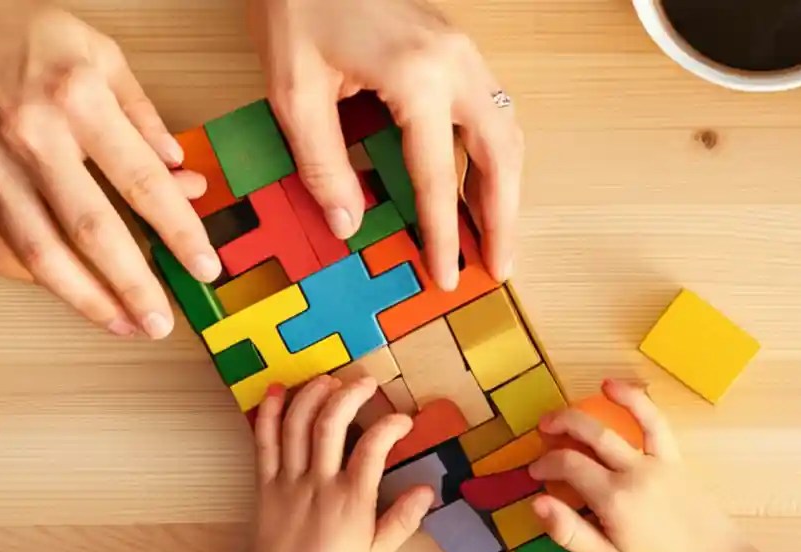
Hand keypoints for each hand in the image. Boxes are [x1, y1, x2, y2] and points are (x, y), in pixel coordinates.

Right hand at [0, 0, 218, 337]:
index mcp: (76, 100)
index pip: (142, 182)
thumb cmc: (26, 37)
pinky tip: (71, 292)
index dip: (179, 232)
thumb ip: (145, 118)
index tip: (206, 266)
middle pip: (90, 229)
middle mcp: (29, 136)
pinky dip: (36, 279)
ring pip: (39, 253)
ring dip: (87, 299)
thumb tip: (183, 173)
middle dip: (133, 285)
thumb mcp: (102, 56)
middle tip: (162, 322)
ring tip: (125, 324)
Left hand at [241, 376, 434, 551]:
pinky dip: (270, 413)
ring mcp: (289, 479)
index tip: (403, 421)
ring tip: (329, 379)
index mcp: (351, 500)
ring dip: (313, 396)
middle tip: (367, 381)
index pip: (373, 449)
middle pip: (331, 425)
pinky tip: (278, 390)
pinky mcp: (266, 481)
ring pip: (298, 426)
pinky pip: (265, 441)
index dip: (391, 426)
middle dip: (350, 395)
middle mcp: (320, 482)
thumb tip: (427, 490)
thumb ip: (402, 521)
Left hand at [248, 0, 522, 289]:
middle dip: (504, 217)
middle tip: (499, 266)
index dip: (444, 235)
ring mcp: (462, 50)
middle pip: (501, 154)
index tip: (446, 275)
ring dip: (506, 185)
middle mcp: (454, 63)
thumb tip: (347, 221)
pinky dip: (494, 152)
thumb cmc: (295, 1)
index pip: (439, 177)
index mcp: (417, 77)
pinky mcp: (455, 45)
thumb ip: (323, 163)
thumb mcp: (294, 90)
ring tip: (494, 233)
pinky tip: (480, 180)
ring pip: (506, 129)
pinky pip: (492, 108)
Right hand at [529, 379, 755, 551]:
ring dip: (585, 413)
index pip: (569, 466)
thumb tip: (537, 504)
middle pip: (588, 437)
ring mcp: (656, 462)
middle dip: (559, 428)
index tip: (535, 472)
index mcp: (614, 499)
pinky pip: (653, 421)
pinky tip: (612, 386)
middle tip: (541, 431)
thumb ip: (571, 533)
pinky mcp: (673, 458)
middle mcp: (633, 473)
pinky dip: (633, 399)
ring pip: (614, 427)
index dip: (546, 464)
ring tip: (563, 412)